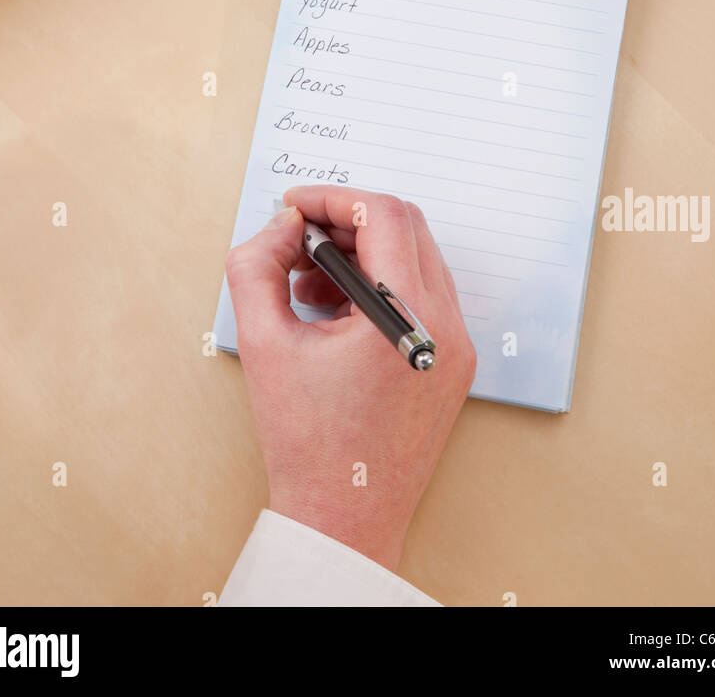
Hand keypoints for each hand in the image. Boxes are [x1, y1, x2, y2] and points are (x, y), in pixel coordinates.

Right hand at [225, 187, 476, 571]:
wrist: (344, 517)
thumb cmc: (306, 441)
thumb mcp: (263, 342)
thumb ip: (258, 267)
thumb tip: (282, 226)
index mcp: (408, 316)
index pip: (383, 215)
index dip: (333, 198)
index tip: (293, 205)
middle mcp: (446, 325)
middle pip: (406, 228)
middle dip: (347, 221)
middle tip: (298, 236)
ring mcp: (456, 346)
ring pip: (416, 260)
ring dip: (363, 253)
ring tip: (307, 284)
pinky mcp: (451, 363)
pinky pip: (422, 296)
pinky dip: (380, 285)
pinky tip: (333, 311)